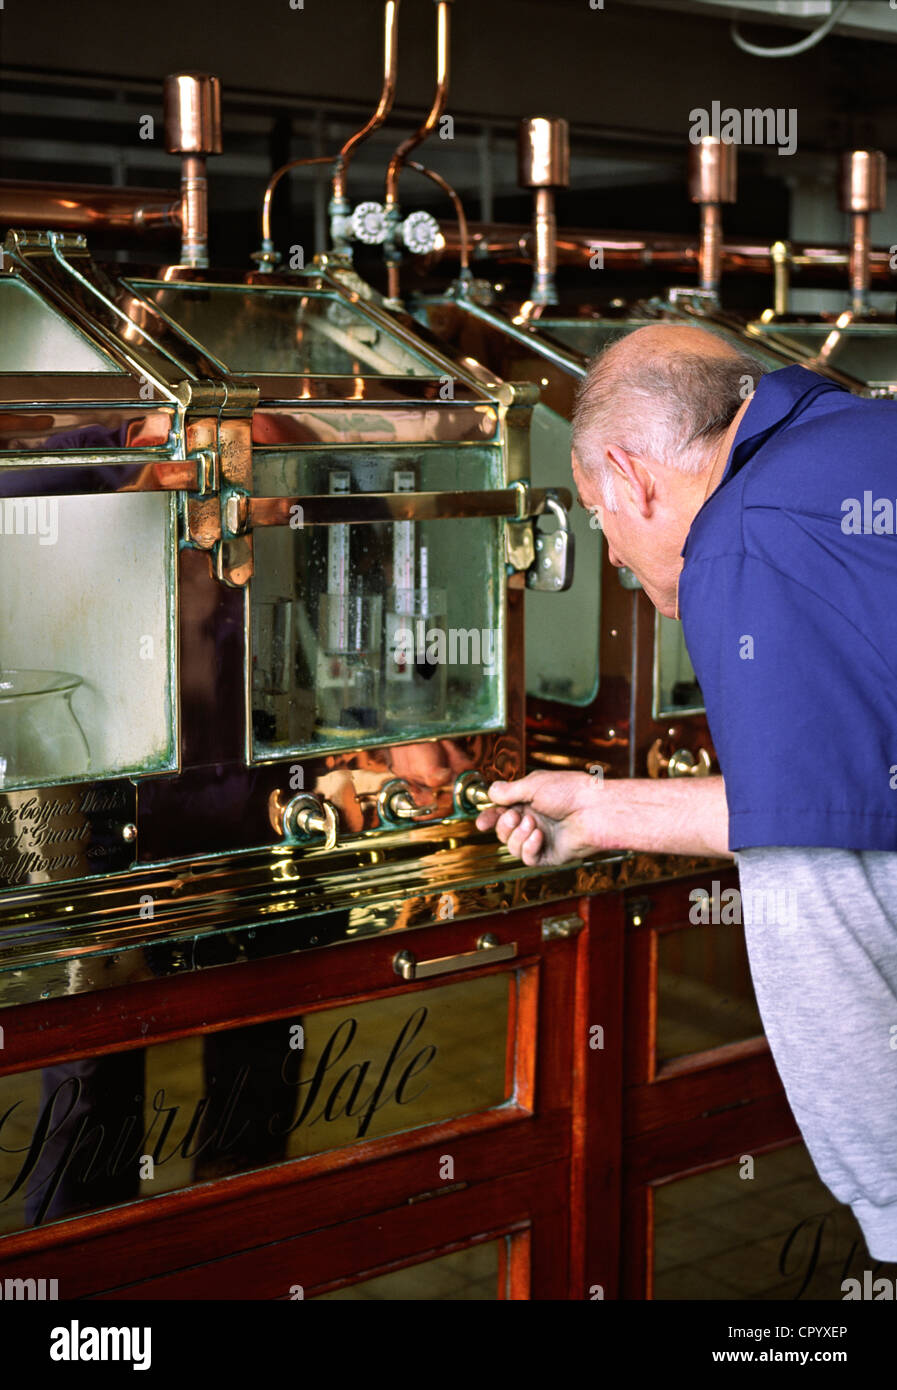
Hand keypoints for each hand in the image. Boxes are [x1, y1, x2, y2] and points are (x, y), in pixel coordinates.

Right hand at [475, 771, 598, 866]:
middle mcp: (535, 821)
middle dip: (504, 824)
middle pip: (503, 831)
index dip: (490, 818)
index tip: (482, 823)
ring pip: (512, 847)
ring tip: (533, 824)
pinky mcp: (549, 855)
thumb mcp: (534, 784)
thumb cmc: (570, 791)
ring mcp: (542, 839)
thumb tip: (491, 792)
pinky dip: (528, 847)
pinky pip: (526, 858)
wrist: (594, 810)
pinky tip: (538, 836)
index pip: (502, 812)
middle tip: (516, 815)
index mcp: (531, 802)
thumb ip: (509, 791)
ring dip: (517, 835)